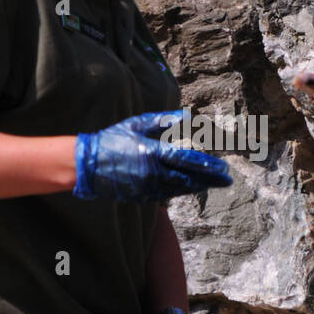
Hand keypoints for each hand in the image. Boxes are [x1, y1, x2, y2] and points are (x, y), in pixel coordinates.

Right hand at [73, 111, 232, 202]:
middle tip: (227, 180)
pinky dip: (182, 190)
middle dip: (210, 180)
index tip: (222, 167)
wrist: (87, 165)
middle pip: (189, 179)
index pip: (186, 161)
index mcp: (151, 153)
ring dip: (198, 186)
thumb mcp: (137, 124)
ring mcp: (147, 188)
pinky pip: (167, 195)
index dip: (207, 166)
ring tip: (214, 183)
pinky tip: (192, 186)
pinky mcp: (142, 197)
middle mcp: (152, 174)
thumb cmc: (113, 139)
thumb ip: (163, 121)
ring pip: (180, 189)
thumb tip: (188, 116)